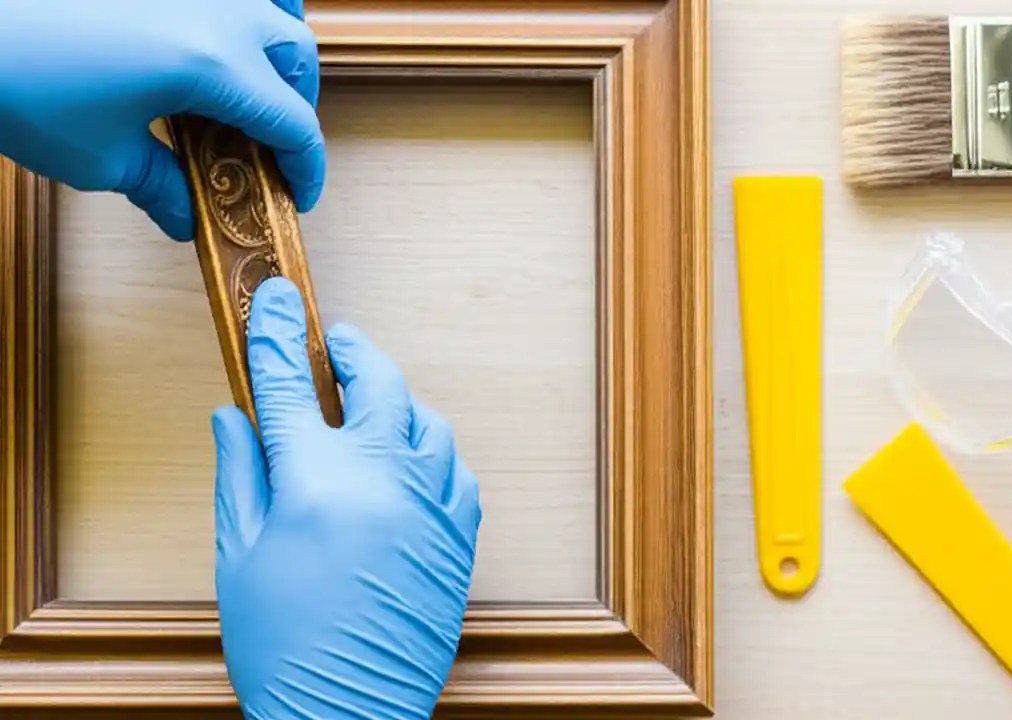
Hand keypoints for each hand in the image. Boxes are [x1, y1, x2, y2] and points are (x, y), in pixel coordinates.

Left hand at [0, 0, 323, 240]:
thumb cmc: (19, 76)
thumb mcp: (99, 156)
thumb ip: (159, 186)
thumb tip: (185, 212)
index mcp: (215, 64)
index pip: (293, 122)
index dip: (305, 168)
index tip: (296, 196)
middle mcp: (215, 12)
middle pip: (295, 57)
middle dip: (294, 106)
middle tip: (268, 148)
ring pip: (266, 14)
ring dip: (268, 58)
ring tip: (239, 97)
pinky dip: (233, 23)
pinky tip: (206, 45)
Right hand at [212, 278, 480, 718]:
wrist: (346, 713)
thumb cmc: (282, 644)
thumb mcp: (239, 555)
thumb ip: (239, 474)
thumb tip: (233, 413)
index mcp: (315, 478)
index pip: (290, 381)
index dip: (277, 333)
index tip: (274, 300)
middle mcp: (381, 476)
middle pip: (376, 381)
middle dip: (353, 350)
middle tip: (336, 342)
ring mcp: (429, 503)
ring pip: (427, 421)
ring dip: (399, 401)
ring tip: (374, 403)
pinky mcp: (459, 535)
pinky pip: (458, 470)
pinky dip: (434, 453)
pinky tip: (415, 459)